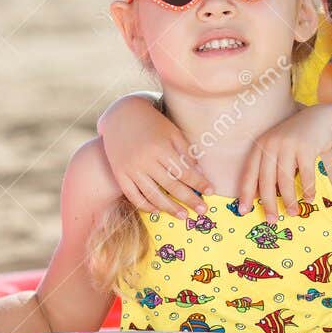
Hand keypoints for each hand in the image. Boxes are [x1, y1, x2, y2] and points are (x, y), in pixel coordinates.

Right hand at [99, 96, 211, 217]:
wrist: (121, 116)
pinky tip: (158, 211)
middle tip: (202, 211)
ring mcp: (131, 169)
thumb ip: (186, 152)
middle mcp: (145, 160)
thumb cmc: (152, 124)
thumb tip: (200, 174)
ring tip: (183, 216)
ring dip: (170, 208)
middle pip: (171, 186)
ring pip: (153, 194)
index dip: (199, 183)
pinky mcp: (120, 174)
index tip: (211, 191)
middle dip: (189, 200)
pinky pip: (133, 196)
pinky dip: (146, 205)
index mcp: (160, 148)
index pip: (184, 171)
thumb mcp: (172, 132)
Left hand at [242, 103, 331, 221]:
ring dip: (289, 200)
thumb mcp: (278, 148)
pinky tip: (309, 199)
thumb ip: (268, 165)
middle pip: (266, 180)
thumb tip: (261, 196)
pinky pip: (305, 175)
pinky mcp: (306, 147)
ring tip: (293, 213)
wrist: (320, 119)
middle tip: (271, 221)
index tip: (243, 211)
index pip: (249, 173)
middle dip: (268, 203)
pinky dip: (308, 189)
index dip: (245, 193)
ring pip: (285, 180)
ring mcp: (288, 145)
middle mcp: (271, 144)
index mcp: (261, 146)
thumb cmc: (297, 140)